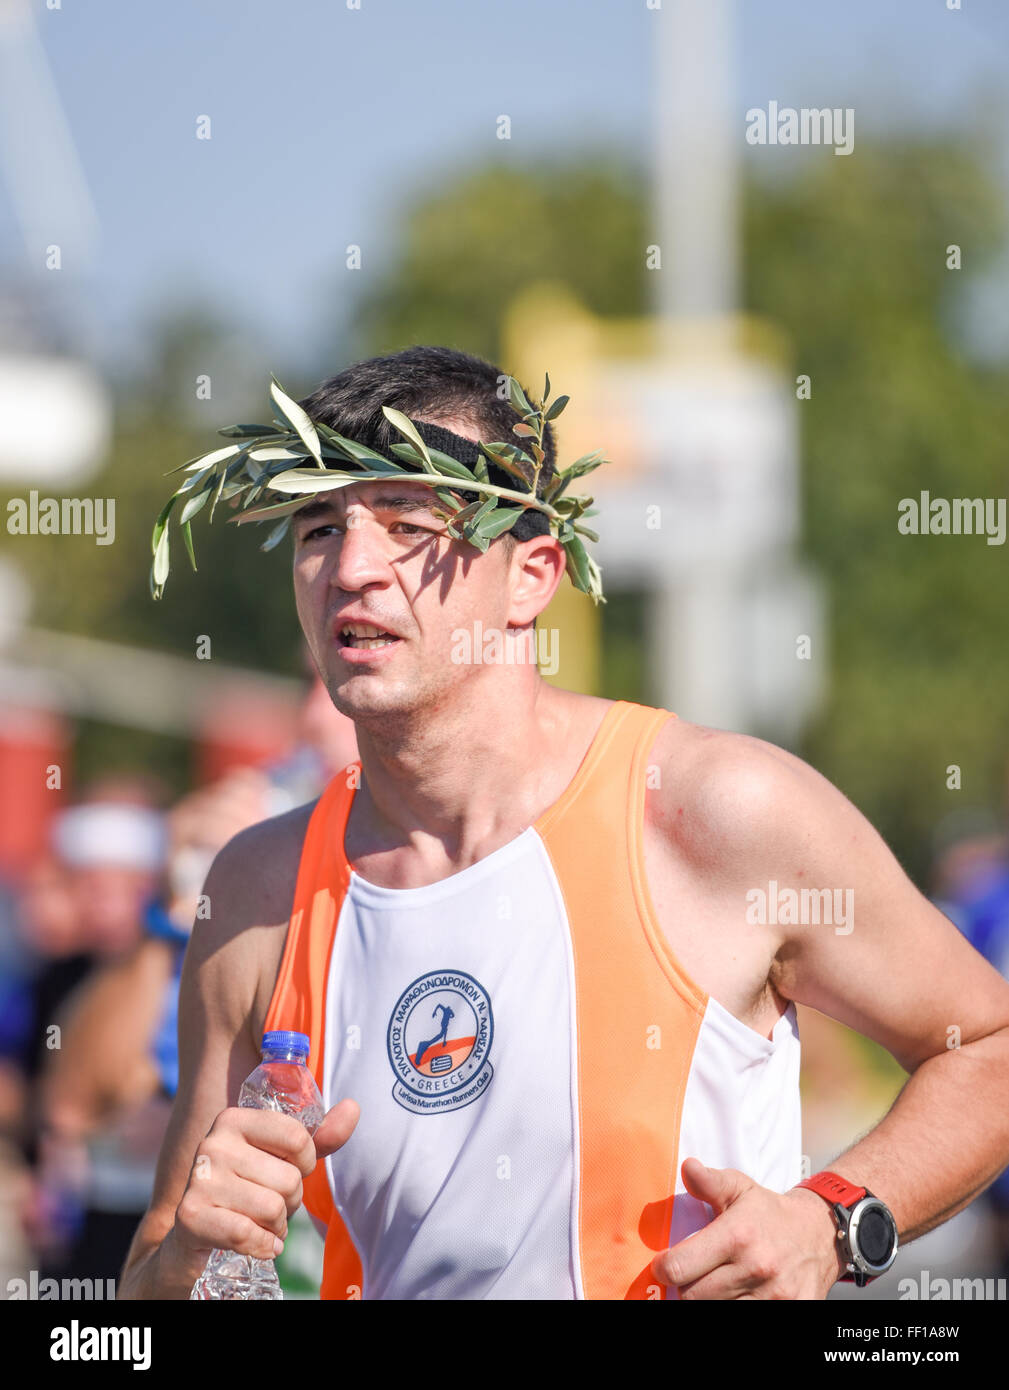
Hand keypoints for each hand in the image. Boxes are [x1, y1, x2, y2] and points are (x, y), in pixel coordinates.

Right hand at [172, 1099, 358, 1263]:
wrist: (195, 1232)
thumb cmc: (247, 1188)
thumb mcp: (281, 1159)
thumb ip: (319, 1137)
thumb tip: (353, 1107)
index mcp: (235, 1119)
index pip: (299, 1139)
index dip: (305, 1164)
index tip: (289, 1171)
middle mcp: (213, 1143)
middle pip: (289, 1179)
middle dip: (290, 1201)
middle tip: (272, 1204)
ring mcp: (200, 1179)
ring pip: (272, 1208)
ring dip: (277, 1227)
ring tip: (262, 1223)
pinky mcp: (190, 1216)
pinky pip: (247, 1234)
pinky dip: (263, 1246)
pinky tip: (257, 1243)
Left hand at [650, 1158, 845, 1299]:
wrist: (820, 1234)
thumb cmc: (771, 1213)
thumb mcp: (740, 1188)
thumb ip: (710, 1182)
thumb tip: (688, 1167)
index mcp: (737, 1235)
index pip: (680, 1267)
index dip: (665, 1268)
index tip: (665, 1265)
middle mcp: (754, 1267)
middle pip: (693, 1296)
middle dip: (686, 1286)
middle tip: (691, 1274)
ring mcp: (773, 1295)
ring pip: (717, 1311)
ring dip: (711, 1298)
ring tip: (716, 1282)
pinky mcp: (792, 1310)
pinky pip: (748, 1319)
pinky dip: (736, 1308)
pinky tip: (738, 1293)